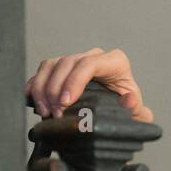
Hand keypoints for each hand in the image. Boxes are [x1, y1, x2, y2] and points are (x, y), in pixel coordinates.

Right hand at [25, 47, 153, 122]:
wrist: (117, 111)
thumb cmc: (126, 108)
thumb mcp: (136, 111)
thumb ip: (135, 108)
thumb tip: (129, 100)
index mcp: (114, 62)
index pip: (90, 64)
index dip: (74, 81)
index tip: (65, 102)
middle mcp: (94, 57)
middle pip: (67, 63)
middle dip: (56, 89)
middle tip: (54, 113)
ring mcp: (75, 61)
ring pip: (52, 65)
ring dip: (43, 88)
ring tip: (45, 111)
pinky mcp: (61, 69)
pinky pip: (43, 71)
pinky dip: (35, 85)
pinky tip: (34, 101)